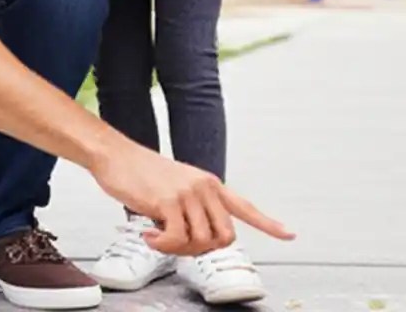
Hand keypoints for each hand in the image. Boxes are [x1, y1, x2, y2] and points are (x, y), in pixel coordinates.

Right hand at [91, 140, 294, 255]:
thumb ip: (193, 207)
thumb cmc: (140, 172)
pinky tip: (150, 236)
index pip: (245, 207)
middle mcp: (204, 187)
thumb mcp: (175, 186)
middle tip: (179, 244)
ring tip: (159, 237)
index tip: (289, 234)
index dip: (268, 224)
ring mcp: (188, 193)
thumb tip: (196, 238)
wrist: (116, 155)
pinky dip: (163, 246)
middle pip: (224, 236)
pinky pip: (177, 239)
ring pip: (201, 241)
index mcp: (209, 184)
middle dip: (204, 249)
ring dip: (178, 249)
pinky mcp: (169, 201)